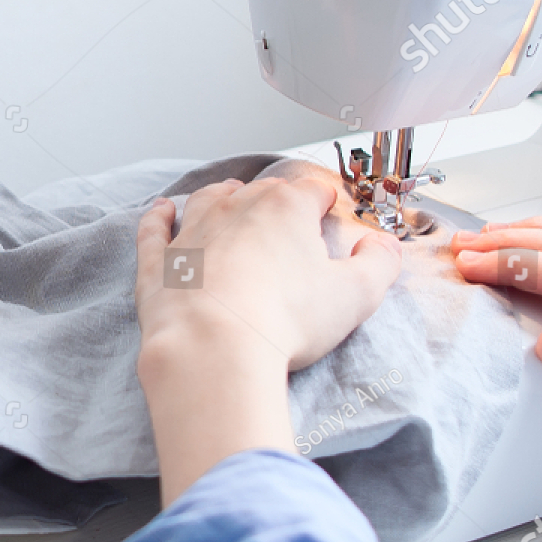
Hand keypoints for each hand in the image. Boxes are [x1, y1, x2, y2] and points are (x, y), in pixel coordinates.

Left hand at [135, 175, 401, 502]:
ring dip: (221, 198)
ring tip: (230, 199)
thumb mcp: (355, 296)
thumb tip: (385, 246)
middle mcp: (235, 208)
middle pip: (260, 192)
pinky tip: (161, 211)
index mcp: (285, 208)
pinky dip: (159, 217)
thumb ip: (379, 265)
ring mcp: (192, 232)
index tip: (329, 212)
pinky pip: (156, 228)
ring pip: (207, 200)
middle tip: (287, 220)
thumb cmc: (284, 322)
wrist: (213, 350)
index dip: (325, 202)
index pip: (312, 190)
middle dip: (277, 201)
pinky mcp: (160, 262)